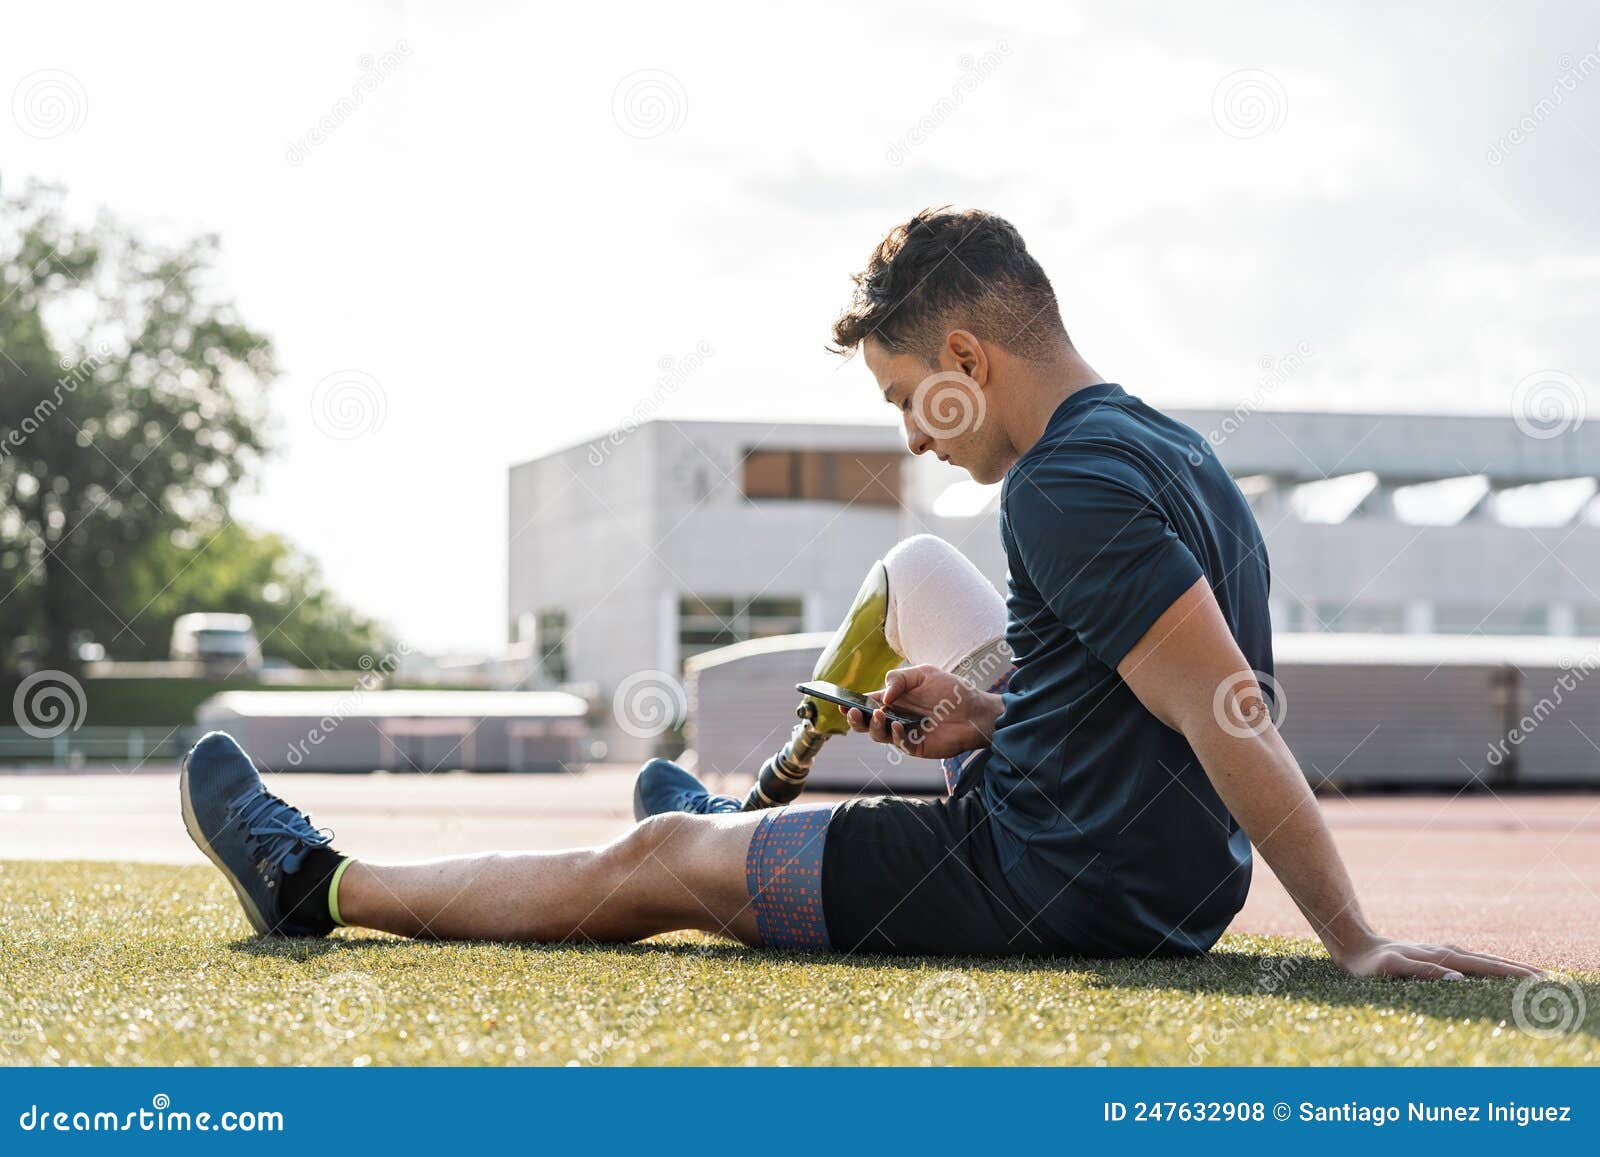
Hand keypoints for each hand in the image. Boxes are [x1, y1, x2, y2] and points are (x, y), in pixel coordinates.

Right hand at [841, 664, 1001, 759]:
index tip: (838, 701)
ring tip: (879, 715)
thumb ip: (900, 679)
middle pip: (864, 723)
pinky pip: (899, 744)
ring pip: (878, 735)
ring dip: (873, 726)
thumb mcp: (924, 673)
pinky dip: (895, 735)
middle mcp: (893, 717)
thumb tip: (882, 694)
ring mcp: (903, 733)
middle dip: (853, 719)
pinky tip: (898, 725)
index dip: (849, 703)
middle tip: (850, 712)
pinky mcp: (916, 746)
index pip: (864, 703)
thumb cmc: (950, 690)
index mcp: (892, 700)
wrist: (975, 710)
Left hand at [1334, 933, 1542, 979]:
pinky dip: (1487, 967)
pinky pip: (1469, 962)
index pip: (1484, 966)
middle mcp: (1446, 952)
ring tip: (1528, 976)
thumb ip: (1424, 971)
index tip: (1535, 980)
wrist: (1354, 945)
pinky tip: (1493, 972)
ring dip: (1505, 967)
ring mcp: (1441, 952)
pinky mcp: (1435, 956)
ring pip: (1480, 960)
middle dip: (1516, 970)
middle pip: (1488, 962)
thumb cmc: (1370, 963)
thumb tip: (1458, 978)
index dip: (1510, 973)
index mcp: (1442, 957)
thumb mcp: (1392, 969)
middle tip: (1545, 980)